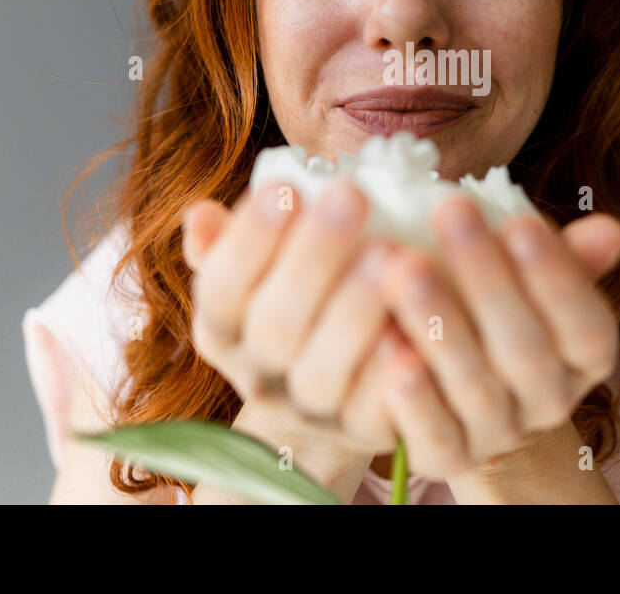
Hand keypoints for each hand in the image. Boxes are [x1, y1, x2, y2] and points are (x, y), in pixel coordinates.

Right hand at [183, 179, 402, 454]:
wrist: (339, 391)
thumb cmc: (301, 300)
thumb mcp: (260, 270)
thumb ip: (232, 242)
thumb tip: (201, 216)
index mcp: (223, 328)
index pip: (220, 288)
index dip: (248, 240)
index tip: (286, 186)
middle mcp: (259, 375)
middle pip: (274, 326)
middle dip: (313, 258)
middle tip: (352, 196)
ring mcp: (311, 410)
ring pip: (321, 375)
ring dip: (354, 312)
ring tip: (391, 249)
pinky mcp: (364, 432)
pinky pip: (377, 409)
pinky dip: (395, 370)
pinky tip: (417, 321)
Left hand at [374, 197, 619, 478]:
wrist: (456, 384)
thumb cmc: (494, 303)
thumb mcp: (527, 272)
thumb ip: (560, 251)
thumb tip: (609, 229)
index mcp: (585, 355)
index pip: (585, 325)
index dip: (556, 277)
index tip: (519, 222)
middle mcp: (551, 401)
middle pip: (525, 350)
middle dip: (486, 279)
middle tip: (449, 214)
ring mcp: (499, 435)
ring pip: (476, 388)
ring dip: (440, 326)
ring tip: (404, 268)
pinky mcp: (447, 458)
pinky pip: (433, 435)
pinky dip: (412, 396)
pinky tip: (386, 344)